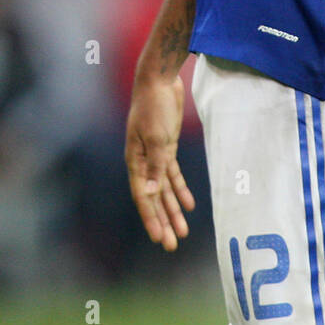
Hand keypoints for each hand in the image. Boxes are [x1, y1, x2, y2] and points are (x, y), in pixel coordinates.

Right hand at [125, 69, 195, 250]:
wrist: (159, 80)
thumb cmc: (155, 106)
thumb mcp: (157, 136)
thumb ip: (156, 165)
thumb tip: (152, 193)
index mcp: (135, 161)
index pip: (144, 197)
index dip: (151, 219)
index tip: (158, 238)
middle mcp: (143, 162)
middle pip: (154, 198)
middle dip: (163, 221)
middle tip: (170, 245)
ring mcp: (155, 155)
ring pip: (164, 190)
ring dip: (173, 210)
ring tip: (181, 231)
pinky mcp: (166, 147)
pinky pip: (173, 174)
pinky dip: (180, 189)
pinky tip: (188, 204)